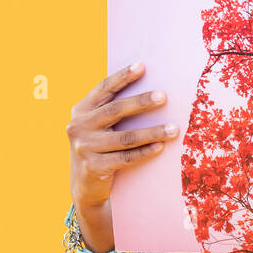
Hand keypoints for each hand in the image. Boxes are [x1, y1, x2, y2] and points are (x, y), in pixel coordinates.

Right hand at [67, 61, 178, 210]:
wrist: (85, 186)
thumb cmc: (100, 148)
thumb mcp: (98, 126)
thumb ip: (112, 110)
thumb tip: (150, 89)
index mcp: (81, 110)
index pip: (103, 89)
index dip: (122, 77)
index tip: (142, 66)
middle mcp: (79, 126)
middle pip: (115, 110)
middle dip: (141, 102)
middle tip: (164, 96)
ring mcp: (85, 147)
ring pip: (125, 137)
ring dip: (152, 132)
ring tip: (174, 128)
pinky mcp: (94, 167)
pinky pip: (126, 158)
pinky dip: (145, 152)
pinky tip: (161, 147)